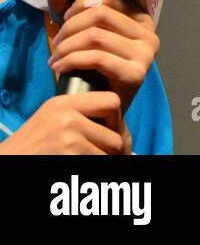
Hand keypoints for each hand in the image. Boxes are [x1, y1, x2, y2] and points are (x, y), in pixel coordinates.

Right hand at [0, 92, 130, 154]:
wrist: (8, 160)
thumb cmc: (33, 146)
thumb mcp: (52, 119)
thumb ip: (81, 115)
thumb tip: (123, 130)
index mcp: (63, 103)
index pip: (112, 101)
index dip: (114, 118)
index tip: (106, 130)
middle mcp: (67, 115)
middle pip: (116, 132)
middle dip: (112, 146)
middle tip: (101, 152)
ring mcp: (68, 135)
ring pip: (112, 149)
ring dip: (104, 157)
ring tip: (88, 157)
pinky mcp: (68, 152)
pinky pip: (100, 160)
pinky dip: (94, 164)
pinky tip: (77, 163)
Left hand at [47, 0, 159, 113]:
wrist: (105, 112)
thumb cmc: (96, 72)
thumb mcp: (86, 37)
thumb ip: (72, 14)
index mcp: (142, 20)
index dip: (81, 4)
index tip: (64, 19)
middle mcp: (149, 34)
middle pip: (101, 14)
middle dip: (70, 27)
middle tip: (56, 43)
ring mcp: (146, 54)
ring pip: (96, 35)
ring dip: (66, 46)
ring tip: (54, 58)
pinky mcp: (136, 73)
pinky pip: (97, 57)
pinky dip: (71, 61)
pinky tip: (59, 67)